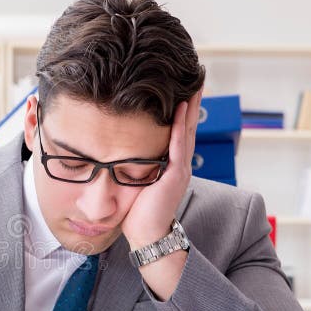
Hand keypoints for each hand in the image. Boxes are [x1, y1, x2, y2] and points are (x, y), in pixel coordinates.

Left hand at [121, 88, 203, 248]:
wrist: (147, 235)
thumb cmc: (138, 212)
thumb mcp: (136, 181)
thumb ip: (134, 164)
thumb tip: (116, 149)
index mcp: (170, 163)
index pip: (178, 129)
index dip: (180, 108)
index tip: (180, 86)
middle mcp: (179, 163)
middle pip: (187, 125)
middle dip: (190, 101)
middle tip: (194, 75)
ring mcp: (179, 169)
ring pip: (187, 131)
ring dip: (189, 108)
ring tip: (193, 85)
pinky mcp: (175, 176)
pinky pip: (178, 147)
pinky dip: (179, 128)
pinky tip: (180, 110)